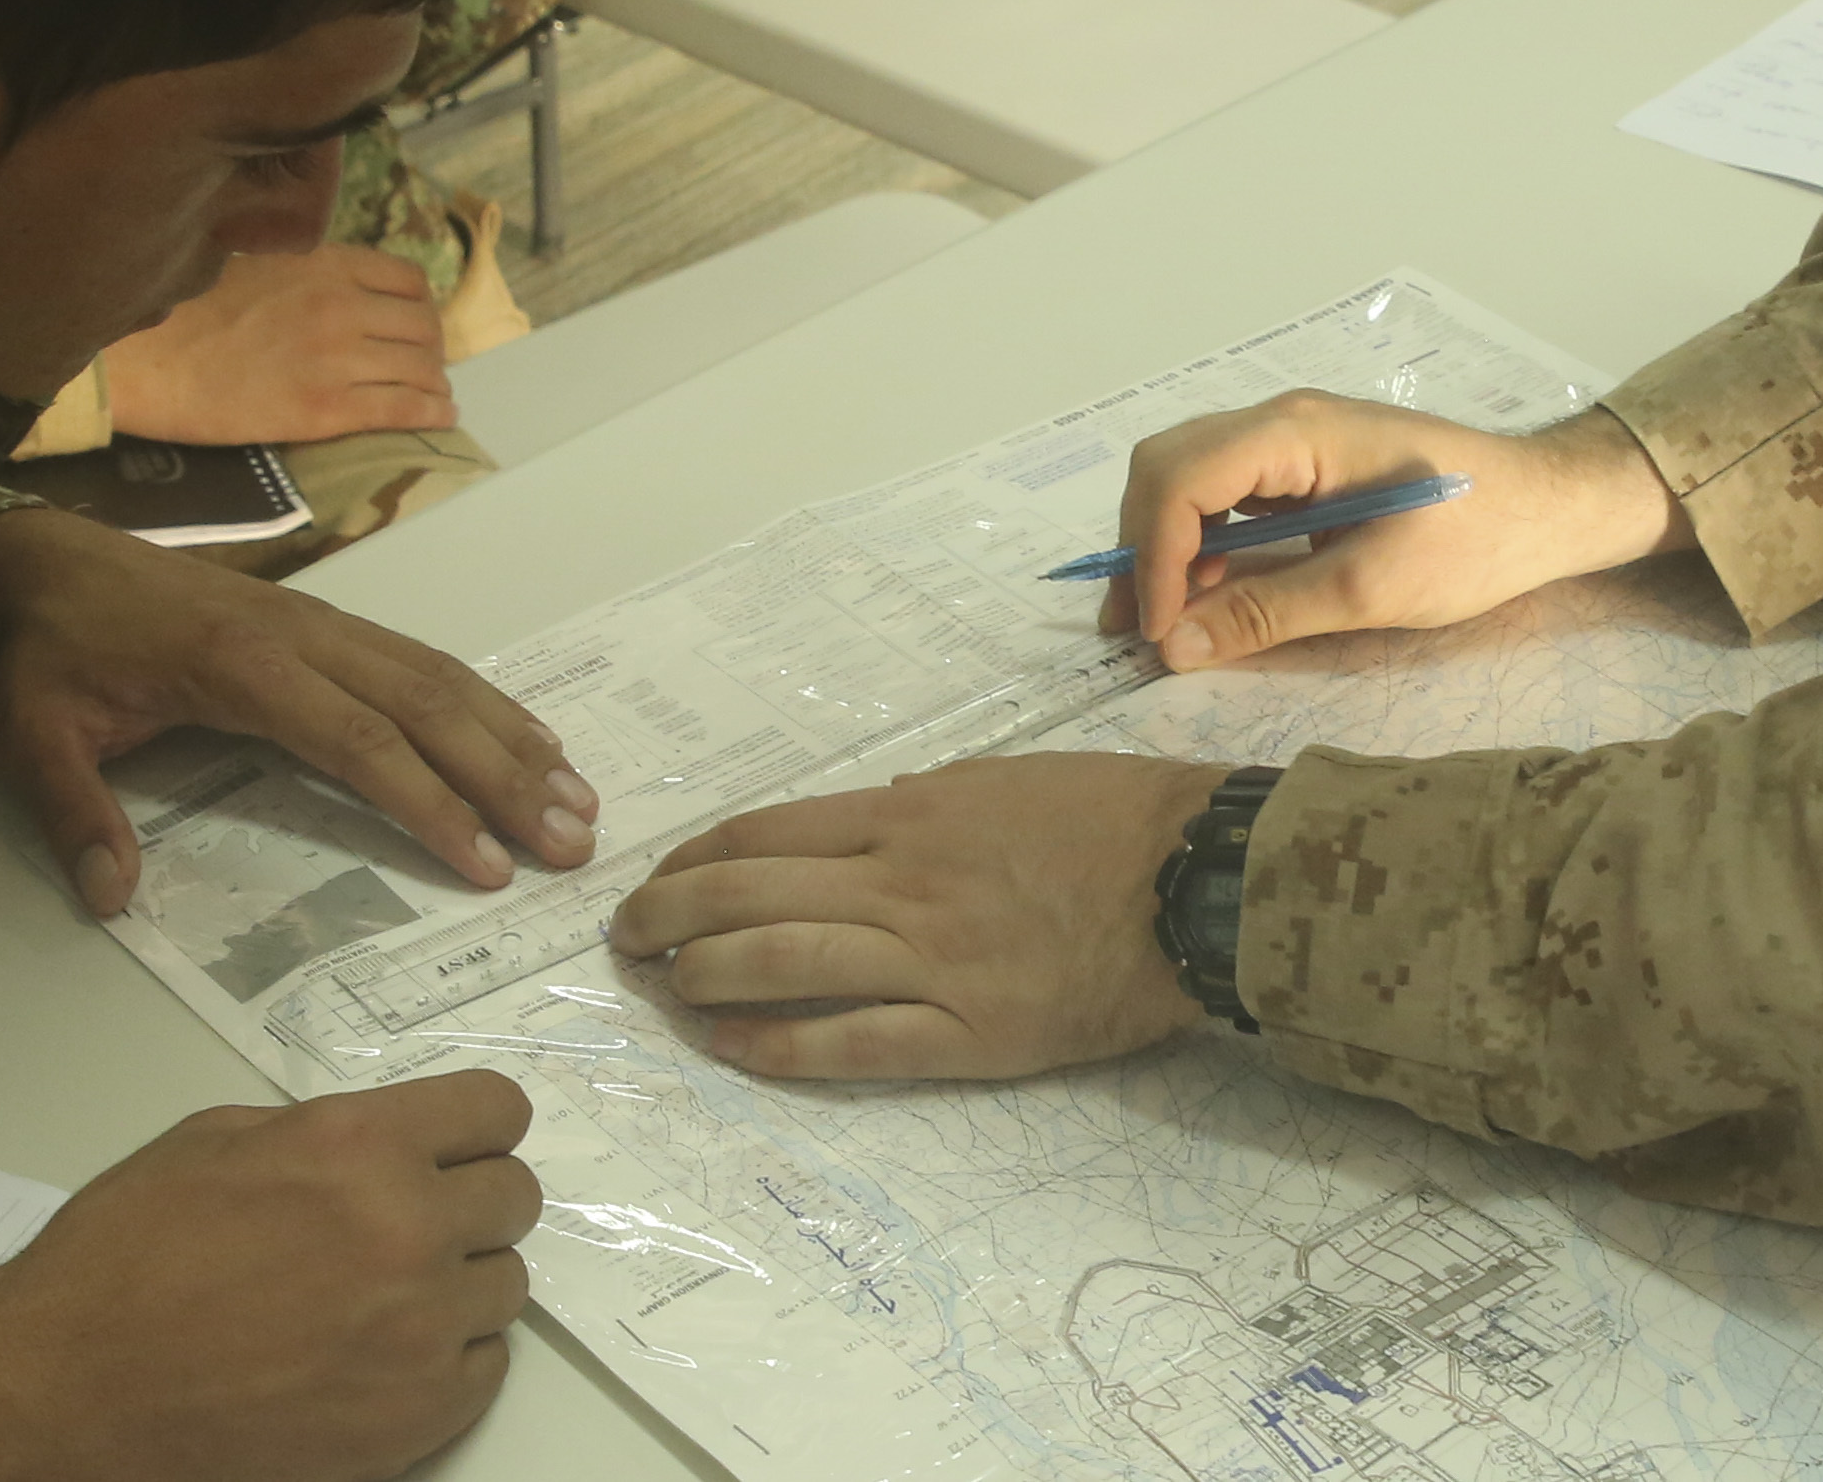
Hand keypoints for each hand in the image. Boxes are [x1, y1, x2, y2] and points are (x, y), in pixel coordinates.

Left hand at [0, 506, 597, 909]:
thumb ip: (75, 815)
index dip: (429, 803)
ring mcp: (327, 624)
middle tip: (571, 842)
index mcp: (245, 668)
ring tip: (578, 800)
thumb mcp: (36, 736)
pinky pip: (426, 660)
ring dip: (515, 739)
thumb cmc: (52, 654)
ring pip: (443, 677)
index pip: (361, 742)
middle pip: (430, 706)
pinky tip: (531, 739)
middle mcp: (307, 637)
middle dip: (506, 778)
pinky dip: (490, 702)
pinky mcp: (331, 623)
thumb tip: (112, 898)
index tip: (484, 863)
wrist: (51, 560)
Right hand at [0, 1070, 539, 1481]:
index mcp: (359, 1146)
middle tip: (410, 1224)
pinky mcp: (414, 1418)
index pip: (497, 1110)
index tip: (460, 1144)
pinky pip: (484, 1369)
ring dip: (456, 1284)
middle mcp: (407, 1229)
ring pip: (505, 1286)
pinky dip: (444, 1359)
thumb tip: (387, 1141)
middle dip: (467, 1202)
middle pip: (515, 1197)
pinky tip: (379, 1356)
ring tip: (380, 1298)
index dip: (475, 1126)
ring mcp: (419, 1332)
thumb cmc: (120, 1261)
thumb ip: (321, 1132)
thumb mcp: (212, 1141)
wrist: (64, 1391)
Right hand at [105, 246, 451, 444]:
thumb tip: (342, 290)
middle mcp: (343, 305)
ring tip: (433, 395)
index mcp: (324, 263)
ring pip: (420, 369)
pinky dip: (432, 413)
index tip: (416, 325)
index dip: (421, 307)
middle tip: (424, 366)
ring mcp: (338, 358)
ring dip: (434, 383)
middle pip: (423, 326)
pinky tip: (441, 417)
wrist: (147, 360)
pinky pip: (403, 409)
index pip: (408, 280)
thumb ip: (308, 273)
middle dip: (431, 348)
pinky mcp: (327, 409)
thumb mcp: (257, 263)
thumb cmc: (186, 311)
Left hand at [609, 752, 1211, 1077]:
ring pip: (781, 964)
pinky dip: (777, 1044)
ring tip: (663, 986)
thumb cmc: (1112, 816)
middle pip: (749, 895)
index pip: (767, 832)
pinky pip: (850, 1042)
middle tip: (626, 936)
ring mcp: (930, 960)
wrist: (1196, 880)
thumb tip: (868, 817)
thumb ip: (927, 802)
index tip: (656, 876)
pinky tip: (730, 1045)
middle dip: (668, 914)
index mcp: (909, 815)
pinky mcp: (967, 1032)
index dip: (694, 855)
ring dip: (702, 974)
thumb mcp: (1004, 777)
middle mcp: (901, 882)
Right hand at [1104, 396, 1691, 668]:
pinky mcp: (1307, 467)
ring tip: (1161, 623)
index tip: (1158, 633)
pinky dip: (1201, 541)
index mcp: (1299, 434)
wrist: (1554, 507)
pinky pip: (1228, 493)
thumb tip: (1174, 646)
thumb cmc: (1478, 541)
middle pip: (1169, 465)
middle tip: (1142, 630)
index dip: (1153, 556)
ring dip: (1165, 545)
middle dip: (1142, 546)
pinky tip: (1205, 593)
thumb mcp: (1370, 590)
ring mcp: (1294, 440)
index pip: (1181, 477)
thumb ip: (1266, 612)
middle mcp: (1283, 422)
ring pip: (1190, 476)